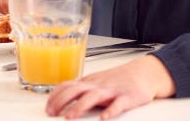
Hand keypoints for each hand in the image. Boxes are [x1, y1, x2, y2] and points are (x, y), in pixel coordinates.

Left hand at [45, 55, 175, 118]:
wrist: (142, 73)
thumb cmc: (117, 79)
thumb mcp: (95, 82)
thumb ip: (80, 89)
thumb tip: (60, 97)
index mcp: (89, 82)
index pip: (67, 86)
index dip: (55, 96)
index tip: (47, 108)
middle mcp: (97, 85)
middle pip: (75, 90)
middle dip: (61, 102)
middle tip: (52, 113)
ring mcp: (111, 91)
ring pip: (93, 97)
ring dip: (80, 107)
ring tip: (70, 117)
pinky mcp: (127, 97)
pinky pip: (118, 104)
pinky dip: (111, 111)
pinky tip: (104, 118)